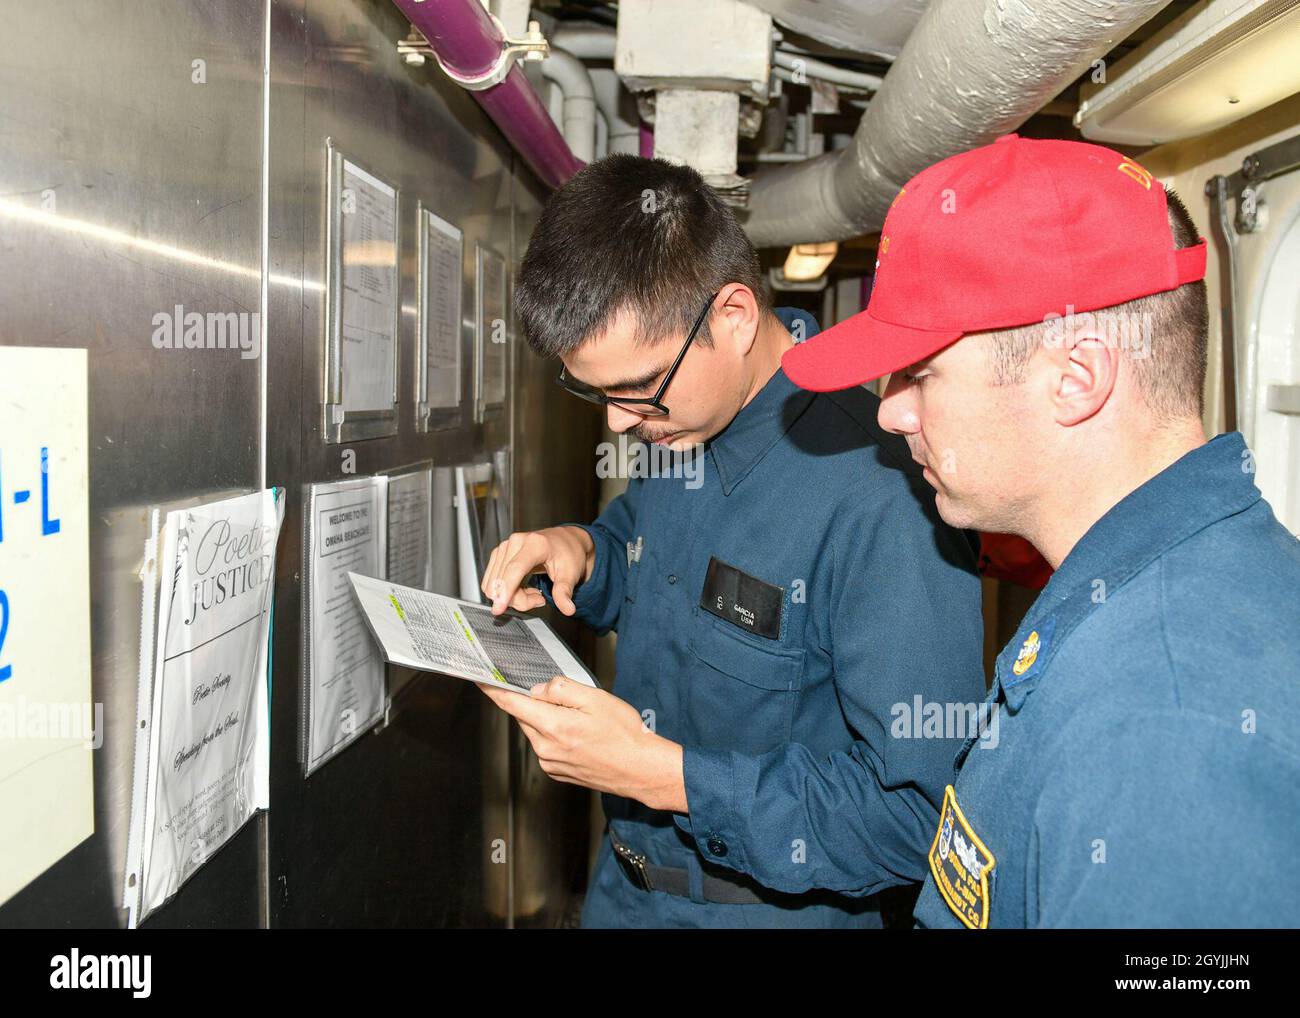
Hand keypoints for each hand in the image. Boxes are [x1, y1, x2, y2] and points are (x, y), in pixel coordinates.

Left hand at [479, 677, 686, 812]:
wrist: (641, 769)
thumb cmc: (624, 733)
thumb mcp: (595, 698)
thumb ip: (561, 689)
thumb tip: (538, 690)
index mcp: (554, 727)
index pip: (512, 704)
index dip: (493, 689)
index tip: (480, 679)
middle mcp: (546, 749)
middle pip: (526, 716)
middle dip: (537, 703)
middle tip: (566, 698)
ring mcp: (550, 763)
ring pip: (537, 730)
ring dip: (549, 719)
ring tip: (582, 720)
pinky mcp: (557, 772)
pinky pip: (546, 745)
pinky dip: (556, 735)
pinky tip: (581, 735)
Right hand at [480, 526, 595, 616]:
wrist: (564, 541)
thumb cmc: (568, 553)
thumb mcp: (571, 574)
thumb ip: (565, 592)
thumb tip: (568, 609)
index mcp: (535, 544)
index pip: (515, 569)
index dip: (506, 590)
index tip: (499, 609)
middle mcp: (516, 542)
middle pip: (504, 581)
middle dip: (519, 599)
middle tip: (539, 598)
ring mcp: (505, 547)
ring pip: (495, 584)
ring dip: (512, 596)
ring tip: (532, 591)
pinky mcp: (498, 554)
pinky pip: (493, 581)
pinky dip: (506, 590)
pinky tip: (521, 587)